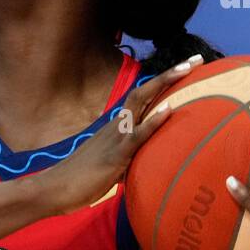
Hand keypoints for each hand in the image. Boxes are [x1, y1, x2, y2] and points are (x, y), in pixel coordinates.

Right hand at [40, 54, 203, 214]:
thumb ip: (127, 159)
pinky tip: (170, 109)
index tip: (186, 68)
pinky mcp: (114, 155)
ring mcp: (115, 137)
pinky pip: (136, 135)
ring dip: (165, 84)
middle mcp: (116, 125)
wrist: (52, 189)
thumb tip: (143, 164)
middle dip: (171, 74)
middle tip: (197, 59)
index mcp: (116, 127)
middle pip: (145, 91)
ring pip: (141, 102)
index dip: (163, 82)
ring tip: (188, 69)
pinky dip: (153, 121)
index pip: (142, 98)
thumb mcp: (109, 166)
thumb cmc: (78, 181)